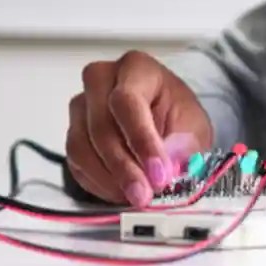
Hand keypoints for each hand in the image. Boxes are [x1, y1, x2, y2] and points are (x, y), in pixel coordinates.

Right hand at [66, 51, 212, 206]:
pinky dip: (98, 183)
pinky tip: (121, 192)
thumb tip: (166, 168)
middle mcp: (101, 81)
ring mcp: (81, 107)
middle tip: (145, 194)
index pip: (127, 101)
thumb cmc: (177, 117)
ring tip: (136, 196)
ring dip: (109, 179)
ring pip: (82, 146)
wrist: (165, 122)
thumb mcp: (193, 127)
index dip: (142, 141)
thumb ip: (182, 145)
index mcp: (135, 68)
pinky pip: (76, 163)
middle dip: (124, 167)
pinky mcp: (73, 134)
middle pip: (101, 125)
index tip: (158, 174)